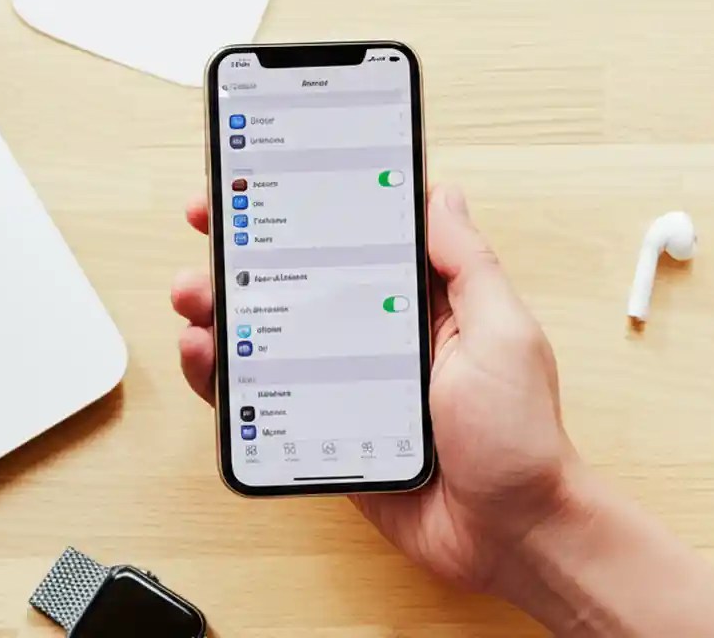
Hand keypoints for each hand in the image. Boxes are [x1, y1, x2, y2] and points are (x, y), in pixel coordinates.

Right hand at [171, 184, 577, 594]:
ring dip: (223, 309)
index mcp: (421, 302)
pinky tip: (206, 358)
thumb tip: (440, 195)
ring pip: (271, 335)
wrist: (509, 534)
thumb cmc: (519, 436)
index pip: (354, 237)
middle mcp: (377, 335)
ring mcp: (346, 381)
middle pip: (299, 281)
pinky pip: (265, 396)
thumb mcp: (502, 334)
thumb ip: (467, 266)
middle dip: (245, 251)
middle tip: (205, 229)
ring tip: (194, 298)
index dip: (307, 207)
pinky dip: (227, 376)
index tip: (263, 178)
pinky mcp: (324, 427)